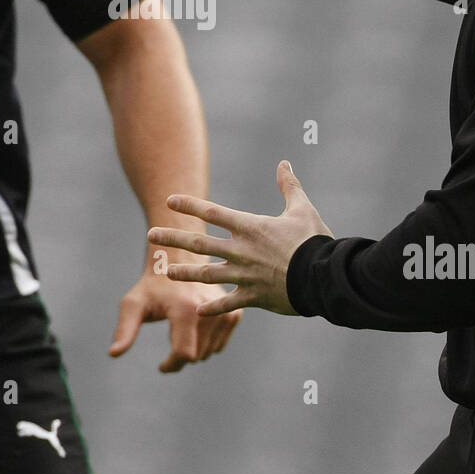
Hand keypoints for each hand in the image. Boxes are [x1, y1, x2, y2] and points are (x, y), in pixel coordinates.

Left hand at [109, 264, 241, 372]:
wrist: (181, 260)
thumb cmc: (153, 285)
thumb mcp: (134, 304)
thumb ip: (125, 329)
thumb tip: (113, 353)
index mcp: (186, 309)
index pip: (183, 355)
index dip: (170, 365)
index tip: (161, 366)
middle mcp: (210, 310)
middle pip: (196, 356)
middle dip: (180, 356)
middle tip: (170, 337)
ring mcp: (226, 312)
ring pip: (209, 353)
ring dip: (194, 349)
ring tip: (181, 328)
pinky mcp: (235, 313)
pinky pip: (219, 346)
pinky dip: (207, 343)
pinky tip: (196, 327)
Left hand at [149, 161, 331, 316]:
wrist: (324, 276)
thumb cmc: (314, 240)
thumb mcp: (302, 209)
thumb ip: (289, 186)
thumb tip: (284, 163)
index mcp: (250, 227)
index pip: (212, 212)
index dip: (189, 205)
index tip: (169, 201)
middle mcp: (242, 250)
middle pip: (199, 243)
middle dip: (173, 238)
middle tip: (150, 235)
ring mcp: (245, 275)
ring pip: (207, 274)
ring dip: (185, 273)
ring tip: (166, 273)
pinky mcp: (254, 297)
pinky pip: (228, 303)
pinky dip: (213, 307)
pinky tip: (198, 310)